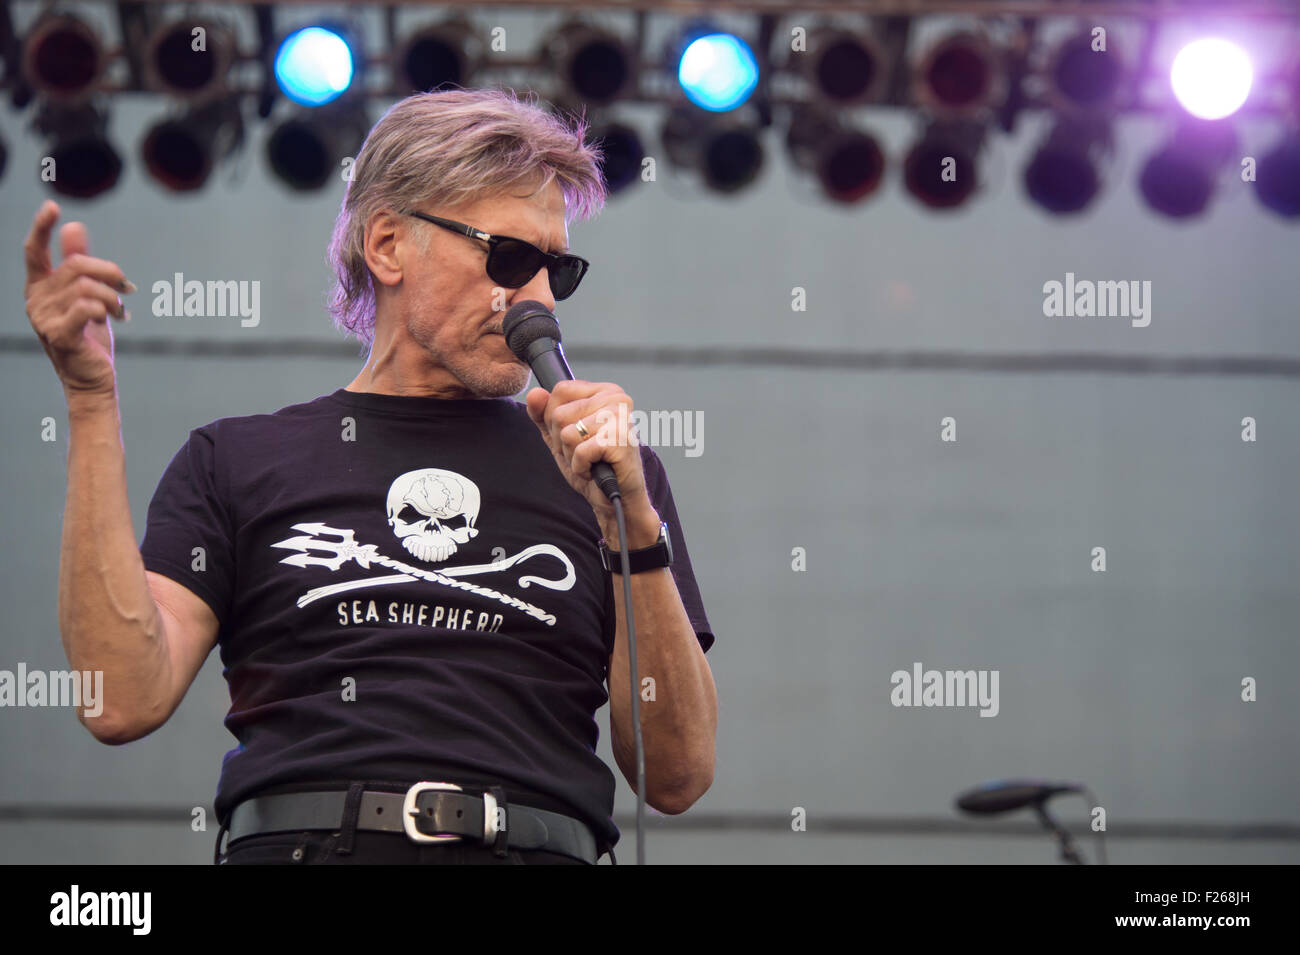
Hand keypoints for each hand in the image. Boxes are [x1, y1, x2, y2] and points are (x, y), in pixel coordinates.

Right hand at [24, 200, 132, 399]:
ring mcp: (43, 318)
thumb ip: (79, 262)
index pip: (34, 251)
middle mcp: (35, 299)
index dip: (41, 228)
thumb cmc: (90, 335)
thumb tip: (74, 226)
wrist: (93, 377)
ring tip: (120, 312)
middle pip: (76, 266)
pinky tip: (111, 319)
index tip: (53, 207)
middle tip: (126, 288)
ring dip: (113, 297)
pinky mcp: (59, 335)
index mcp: (39, 286)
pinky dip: (105, 309)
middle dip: (109, 272)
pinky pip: (86, 307)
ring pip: (87, 287)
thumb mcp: (87, 294)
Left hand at [525, 379, 656, 536]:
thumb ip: (543, 414)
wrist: (615, 497)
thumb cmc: (593, 465)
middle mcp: (617, 399)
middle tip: (584, 452)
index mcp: (606, 391)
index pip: (561, 391)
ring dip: (572, 456)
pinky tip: (595, 469)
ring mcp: (621, 418)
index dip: (555, 419)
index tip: (575, 435)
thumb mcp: (560, 436)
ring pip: (567, 433)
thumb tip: (535, 394)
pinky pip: (579, 451)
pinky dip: (581, 467)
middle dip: (563, 442)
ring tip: (591, 460)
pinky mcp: (620, 440)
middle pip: (560, 414)